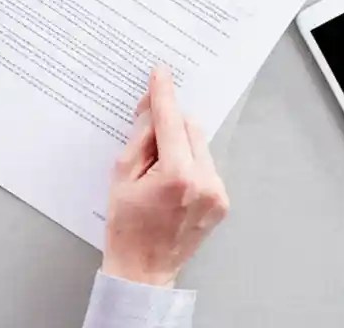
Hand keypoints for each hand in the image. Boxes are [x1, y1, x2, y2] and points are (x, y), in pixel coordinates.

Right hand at [102, 67, 229, 287]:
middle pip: (190, 129)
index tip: (161, 73)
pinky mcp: (222, 201)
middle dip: (169, 125)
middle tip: (146, 137)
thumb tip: (154, 109)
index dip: (163, 94)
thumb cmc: (126, 227)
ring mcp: (217, 193)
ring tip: (158, 171)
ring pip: (200, 146)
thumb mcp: (121, 176)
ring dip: (180, 146)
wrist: (143, 270)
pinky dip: (189, 164)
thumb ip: (141, 138)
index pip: (170, 121)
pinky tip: (171, 184)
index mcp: (177, 175)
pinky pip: (206, 166)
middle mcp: (204, 181)